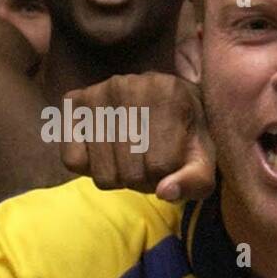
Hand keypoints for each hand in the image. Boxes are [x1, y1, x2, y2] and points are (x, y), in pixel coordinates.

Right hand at [61, 72, 214, 201]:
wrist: (163, 98)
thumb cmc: (185, 132)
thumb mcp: (203, 158)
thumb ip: (194, 181)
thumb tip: (164, 192)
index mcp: (169, 94)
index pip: (160, 168)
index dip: (166, 179)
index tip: (170, 165)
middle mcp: (129, 85)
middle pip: (129, 174)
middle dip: (142, 180)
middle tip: (148, 162)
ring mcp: (98, 91)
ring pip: (102, 174)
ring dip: (118, 177)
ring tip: (129, 156)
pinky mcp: (73, 102)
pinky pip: (73, 160)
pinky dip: (88, 166)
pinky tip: (105, 150)